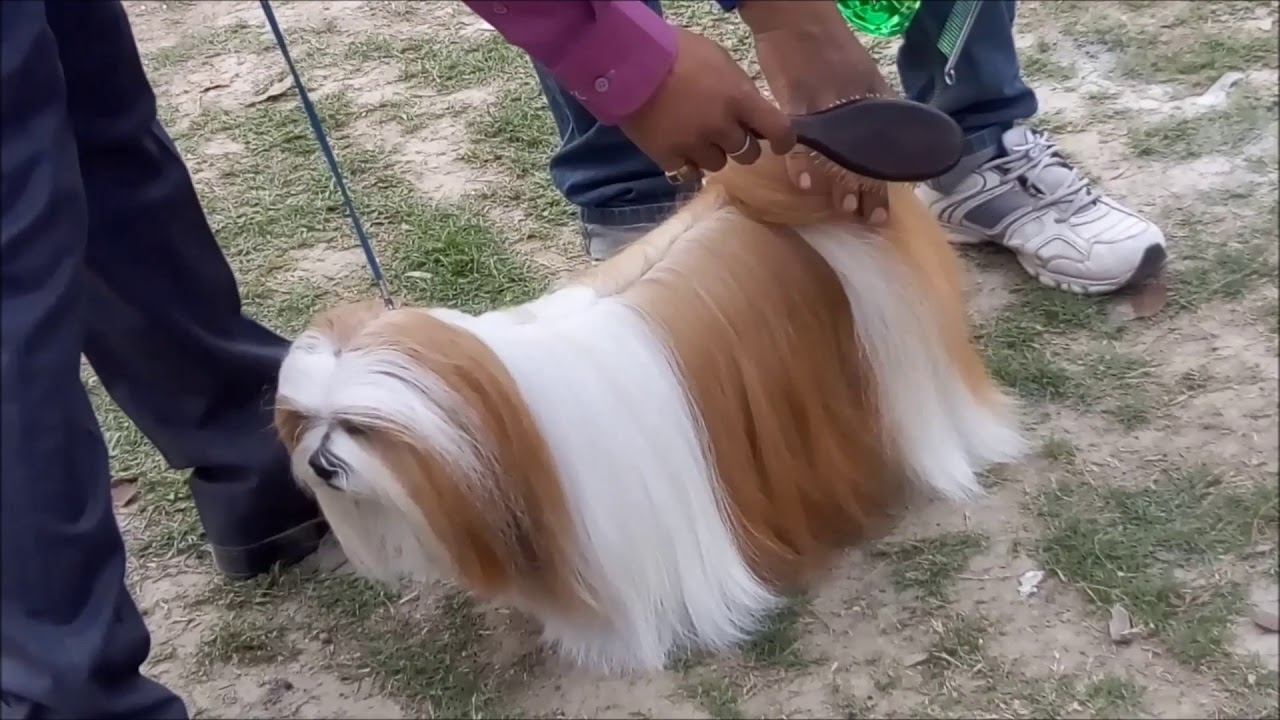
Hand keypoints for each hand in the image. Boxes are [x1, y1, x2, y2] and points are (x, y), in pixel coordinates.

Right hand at [618, 27, 796, 184]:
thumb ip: (738, 88)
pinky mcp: (668, 157)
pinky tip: (679, 150)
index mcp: (739, 98)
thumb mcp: (718, 60)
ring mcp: (694, 145)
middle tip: (726, 132)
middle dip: (741, 144)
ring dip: (712, 154)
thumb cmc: (677, 52)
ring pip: (718, 165)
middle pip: (748, 154)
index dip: (784, 141)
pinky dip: (687, 164)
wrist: (630, 63)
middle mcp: (722, 127)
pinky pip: (688, 173)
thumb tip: (749, 109)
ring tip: (695, 137)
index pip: (778, 130)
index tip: (780, 144)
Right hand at [742, 1, 895, 223]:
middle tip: (869, 217)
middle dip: (870, 190)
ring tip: (844, 208)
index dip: (888, 179)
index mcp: (873, 98)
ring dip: (842, 183)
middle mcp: (855, 105)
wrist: (796, 16)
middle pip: (867, 155)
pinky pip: (800, 140)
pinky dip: (802, 164)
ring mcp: (825, 105)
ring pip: (839, 153)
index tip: (886, 209)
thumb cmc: (826, 45)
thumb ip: (871, 103)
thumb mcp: (862, 71)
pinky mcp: (795, 102)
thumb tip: (880, 136)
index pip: (886, 147)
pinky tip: (806, 184)